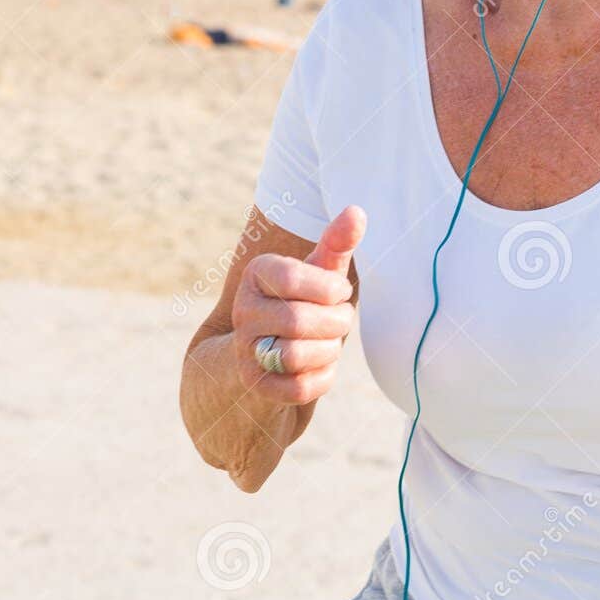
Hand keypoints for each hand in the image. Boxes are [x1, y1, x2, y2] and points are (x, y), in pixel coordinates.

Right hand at [230, 205, 364, 406]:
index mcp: (257, 274)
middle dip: (335, 322)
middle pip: (297, 320)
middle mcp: (243, 311)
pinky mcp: (256, 386)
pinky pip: (298, 388)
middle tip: (342, 319)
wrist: (268, 352)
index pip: (291, 277)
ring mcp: (245, 350)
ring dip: (329, 350)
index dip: (328, 288)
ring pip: (294, 355)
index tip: (339, 291)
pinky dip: (322, 379)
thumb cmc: (303, 302)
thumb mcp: (318, 272)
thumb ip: (336, 244)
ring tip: (331, 341)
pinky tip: (322, 366)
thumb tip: (357, 211)